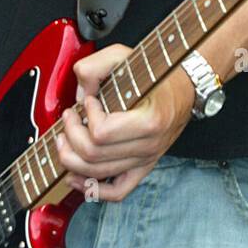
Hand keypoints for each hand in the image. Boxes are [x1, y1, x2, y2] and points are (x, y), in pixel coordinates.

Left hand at [55, 42, 195, 202]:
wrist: (184, 89)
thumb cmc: (156, 74)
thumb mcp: (124, 56)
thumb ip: (95, 66)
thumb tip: (79, 91)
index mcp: (149, 121)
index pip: (101, 133)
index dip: (87, 116)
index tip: (89, 101)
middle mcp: (148, 146)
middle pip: (94, 155)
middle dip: (71, 135)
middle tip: (69, 117)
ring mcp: (145, 159)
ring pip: (97, 174)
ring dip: (71, 158)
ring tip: (64, 140)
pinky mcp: (142, 167)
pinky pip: (116, 192)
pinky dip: (91, 189)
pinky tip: (74, 176)